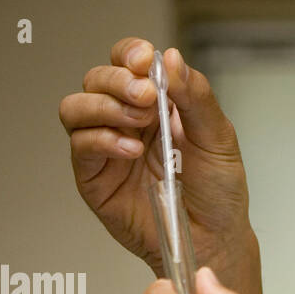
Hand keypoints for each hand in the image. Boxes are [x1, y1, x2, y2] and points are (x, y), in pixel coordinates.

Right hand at [59, 38, 263, 293]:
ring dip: (104, 106)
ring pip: (76, 107)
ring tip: (139, 123)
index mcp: (156, 104)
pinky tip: (131, 150)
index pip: (126, 62)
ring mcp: (107, 148)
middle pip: (96, 79)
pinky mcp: (94, 178)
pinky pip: (81, 145)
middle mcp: (126, 121)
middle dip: (118, 81)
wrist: (214, 239)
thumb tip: (171, 58)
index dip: (129, 54)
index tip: (145, 60)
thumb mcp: (218, 138)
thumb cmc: (218, 193)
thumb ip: (196, 97)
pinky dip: (103, 139)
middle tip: (146, 97)